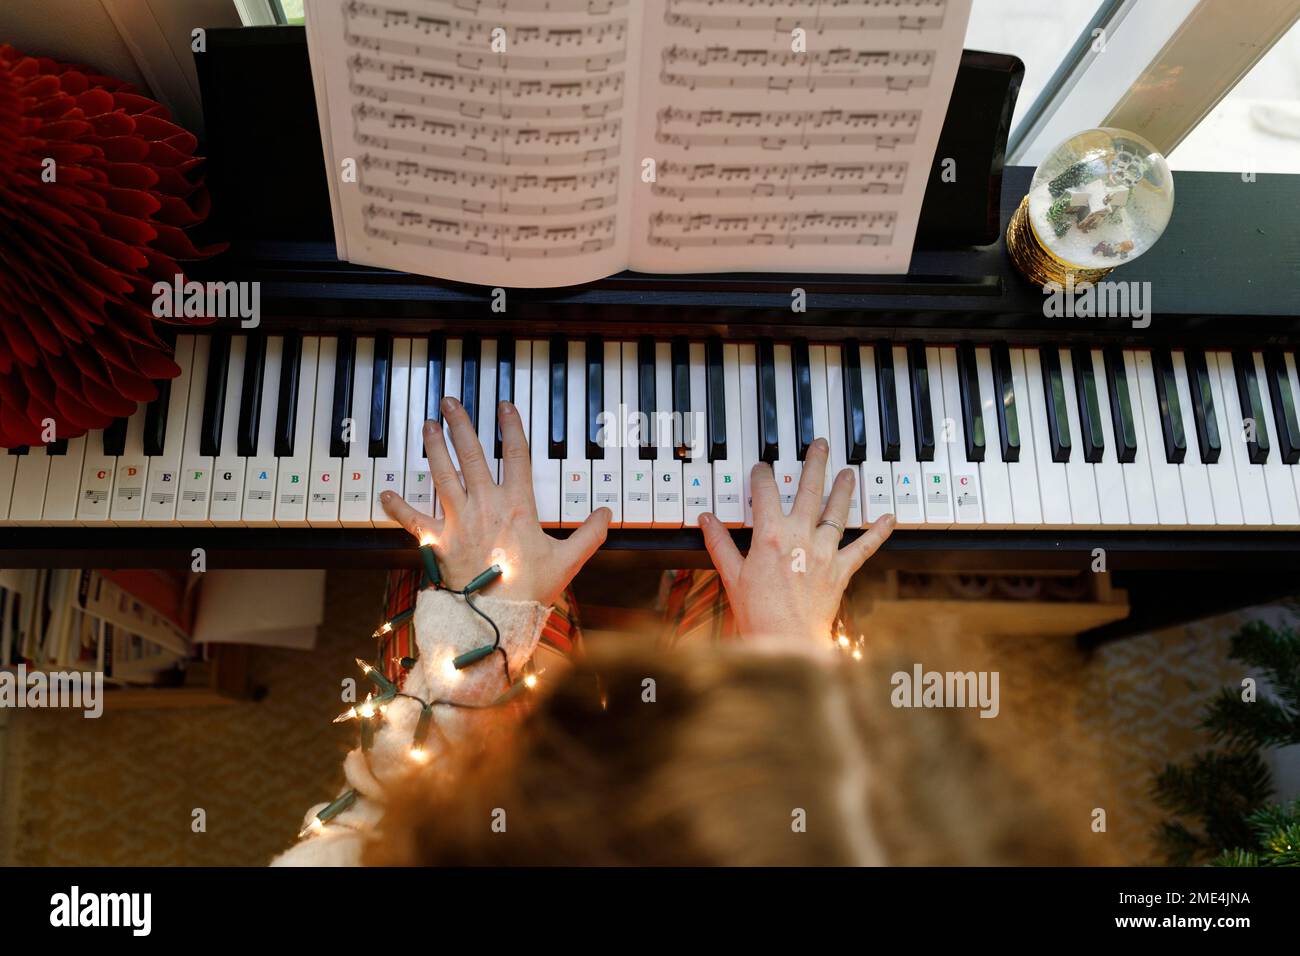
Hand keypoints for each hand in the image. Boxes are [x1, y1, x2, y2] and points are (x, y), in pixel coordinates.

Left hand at [381, 397, 610, 605]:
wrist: (497, 619)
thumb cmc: (530, 591)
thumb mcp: (568, 561)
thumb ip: (589, 534)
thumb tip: (606, 514)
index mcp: (518, 506)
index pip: (516, 455)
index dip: (511, 427)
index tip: (504, 406)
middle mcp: (485, 505)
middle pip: (470, 455)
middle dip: (459, 425)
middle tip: (450, 403)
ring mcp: (458, 521)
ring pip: (442, 475)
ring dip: (433, 448)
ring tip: (427, 427)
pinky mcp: (437, 541)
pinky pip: (413, 520)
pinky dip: (397, 507)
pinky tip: (385, 492)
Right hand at [698, 438, 893, 641]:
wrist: (786, 640)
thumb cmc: (757, 612)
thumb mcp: (731, 575)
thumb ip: (720, 543)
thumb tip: (705, 520)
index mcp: (770, 535)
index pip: (766, 492)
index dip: (762, 475)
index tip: (762, 468)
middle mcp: (801, 536)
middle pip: (809, 491)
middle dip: (814, 464)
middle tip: (820, 445)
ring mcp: (824, 552)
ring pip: (837, 512)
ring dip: (844, 489)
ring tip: (848, 472)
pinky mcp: (841, 570)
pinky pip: (863, 547)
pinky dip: (878, 533)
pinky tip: (889, 518)